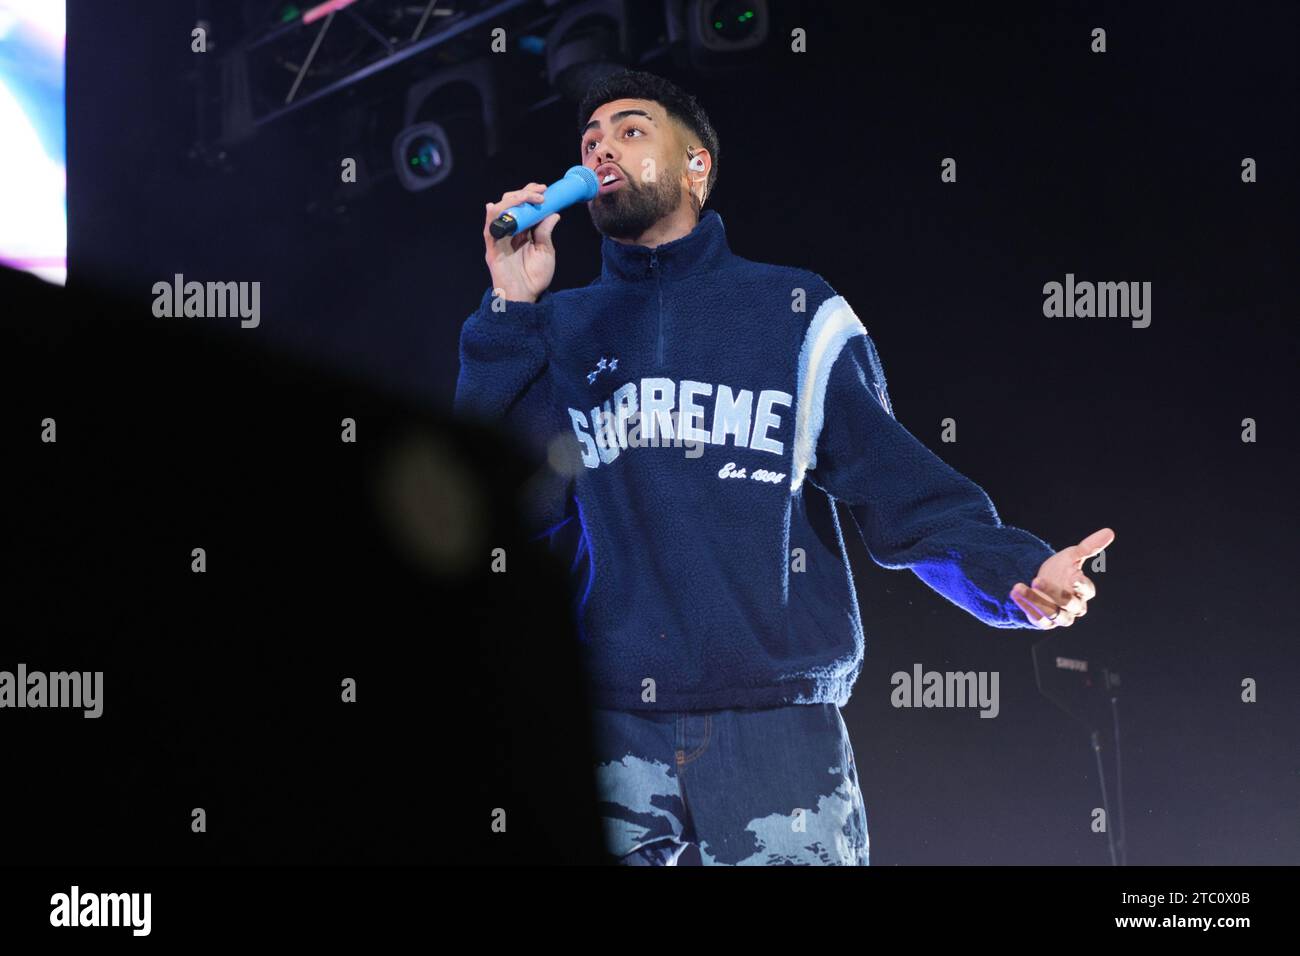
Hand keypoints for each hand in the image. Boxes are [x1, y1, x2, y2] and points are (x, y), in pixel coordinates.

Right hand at [483, 183, 560, 303]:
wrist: (526, 297)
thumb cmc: (535, 277)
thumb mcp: (546, 251)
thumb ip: (546, 232)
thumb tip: (554, 213)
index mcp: (522, 231)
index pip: (522, 206)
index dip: (529, 194)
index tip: (544, 189)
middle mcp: (509, 231)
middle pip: (509, 204)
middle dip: (523, 193)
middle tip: (540, 192)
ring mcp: (499, 239)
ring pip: (498, 211)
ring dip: (513, 201)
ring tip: (529, 198)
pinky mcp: (492, 249)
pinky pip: (488, 230)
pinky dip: (491, 217)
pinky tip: (494, 207)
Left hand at [1010, 527, 1114, 627]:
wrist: (1042, 582)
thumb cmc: (1062, 570)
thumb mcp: (1072, 556)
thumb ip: (1089, 547)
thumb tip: (1109, 531)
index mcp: (1084, 591)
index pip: (1087, 590)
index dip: (1081, 585)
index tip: (1074, 577)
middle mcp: (1075, 607)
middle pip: (1069, 604)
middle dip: (1053, 592)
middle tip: (1036, 579)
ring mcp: (1059, 616)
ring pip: (1051, 613)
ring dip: (1034, 600)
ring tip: (1018, 587)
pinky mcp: (1044, 622)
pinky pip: (1036, 618)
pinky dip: (1025, 606)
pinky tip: (1015, 593)